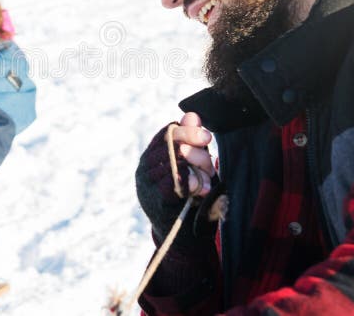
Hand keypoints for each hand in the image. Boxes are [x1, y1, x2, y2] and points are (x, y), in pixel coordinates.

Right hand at [136, 113, 216, 250]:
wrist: (186, 239)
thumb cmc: (192, 198)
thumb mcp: (196, 166)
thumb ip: (193, 142)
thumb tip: (192, 114)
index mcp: (153, 156)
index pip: (167, 133)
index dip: (188, 131)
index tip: (207, 138)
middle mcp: (144, 168)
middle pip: (171, 145)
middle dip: (196, 152)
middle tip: (209, 166)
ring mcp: (146, 184)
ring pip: (174, 161)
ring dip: (197, 170)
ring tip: (207, 183)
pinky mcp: (154, 200)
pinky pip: (172, 182)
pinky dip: (190, 182)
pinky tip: (200, 189)